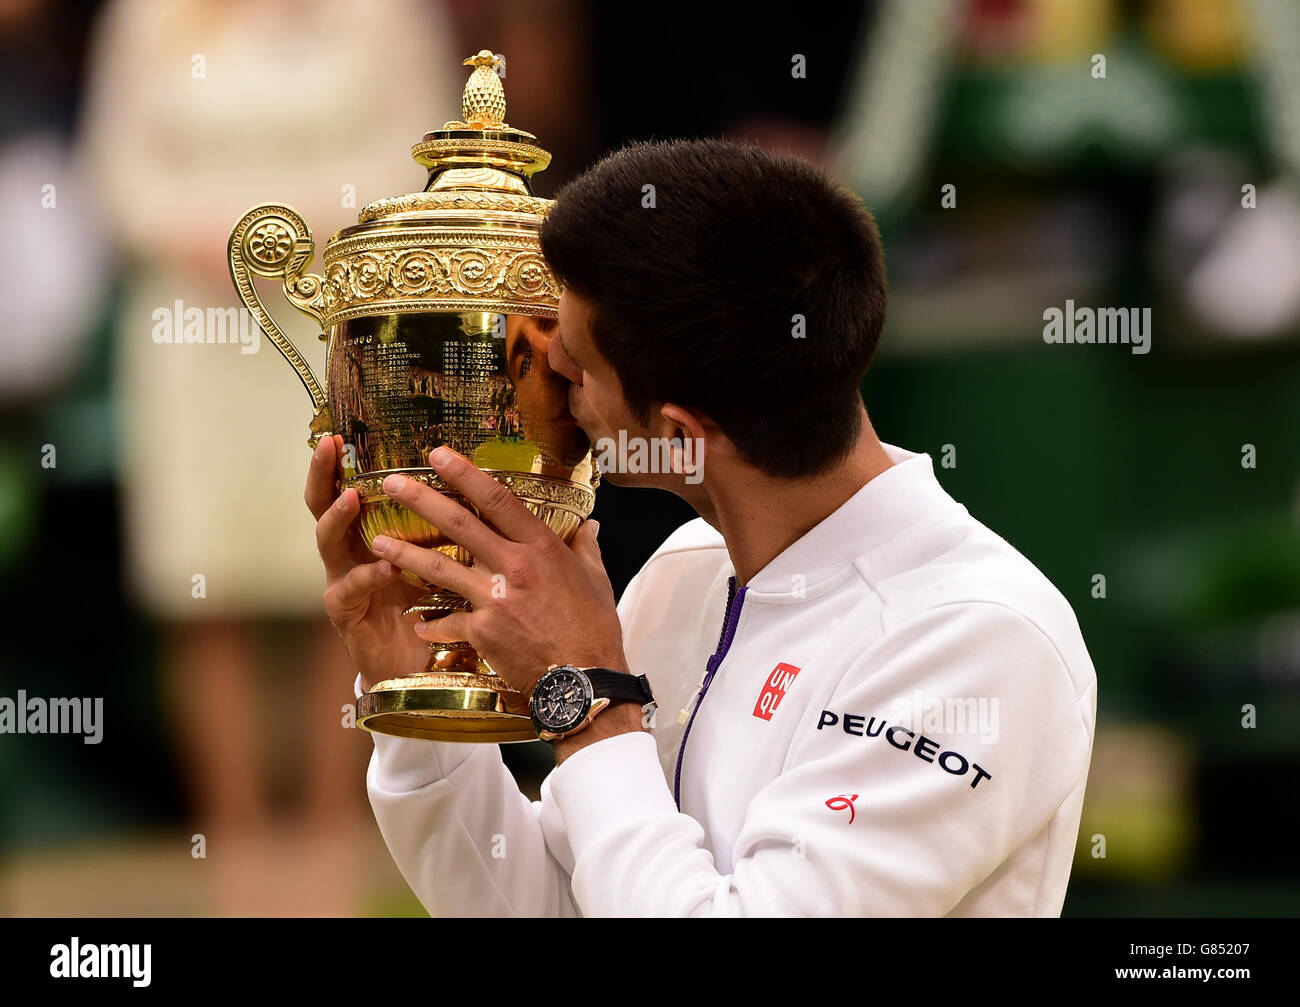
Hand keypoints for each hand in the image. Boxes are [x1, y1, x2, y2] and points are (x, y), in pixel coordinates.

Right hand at [305, 434, 430, 690]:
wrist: (416, 667)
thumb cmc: (430, 611)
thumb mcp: (440, 563)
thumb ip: (448, 532)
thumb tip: (483, 490)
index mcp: (371, 536)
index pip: (352, 490)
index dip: (346, 463)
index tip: (343, 432)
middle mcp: (350, 554)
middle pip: (324, 506)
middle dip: (323, 475)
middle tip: (327, 446)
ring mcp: (342, 582)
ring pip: (327, 543)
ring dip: (338, 518)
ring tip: (351, 498)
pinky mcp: (346, 614)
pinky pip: (350, 590)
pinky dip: (369, 576)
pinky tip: (386, 567)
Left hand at [368, 446, 626, 700]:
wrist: (584, 678)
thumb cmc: (594, 627)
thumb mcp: (596, 579)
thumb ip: (586, 547)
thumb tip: (588, 525)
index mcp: (541, 548)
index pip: (498, 499)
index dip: (465, 474)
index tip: (439, 455)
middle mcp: (513, 566)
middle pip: (458, 524)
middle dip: (421, 500)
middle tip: (391, 484)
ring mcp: (494, 599)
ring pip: (439, 567)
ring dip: (404, 554)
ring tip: (378, 543)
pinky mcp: (482, 631)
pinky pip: (447, 622)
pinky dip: (432, 623)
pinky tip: (417, 622)